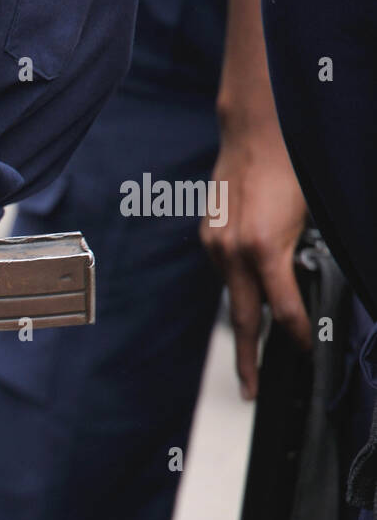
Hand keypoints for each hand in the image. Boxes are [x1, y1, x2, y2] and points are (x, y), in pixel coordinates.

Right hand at [199, 120, 309, 399]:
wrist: (256, 129)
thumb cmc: (290, 165)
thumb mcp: (310, 216)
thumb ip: (300, 256)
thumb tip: (301, 285)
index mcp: (263, 248)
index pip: (284, 308)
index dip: (298, 333)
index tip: (305, 350)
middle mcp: (232, 251)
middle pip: (243, 317)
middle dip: (248, 358)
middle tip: (250, 389)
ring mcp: (215, 244)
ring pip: (235, 292)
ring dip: (249, 313)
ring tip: (257, 342)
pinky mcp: (208, 235)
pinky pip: (226, 270)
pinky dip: (240, 282)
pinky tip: (251, 282)